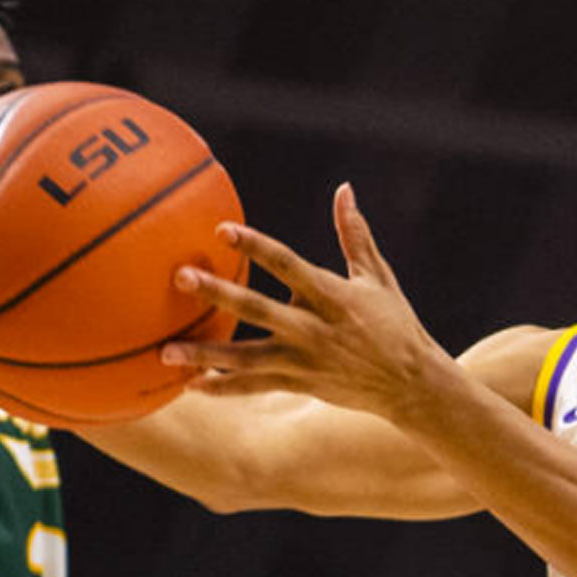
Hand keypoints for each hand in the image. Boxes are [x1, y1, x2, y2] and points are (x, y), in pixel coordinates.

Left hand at [160, 183, 451, 422]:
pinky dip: (221, 388)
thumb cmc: (395, 324)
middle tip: (180, 277)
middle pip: (258, 309)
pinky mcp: (297, 385)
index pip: (287, 265)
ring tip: (164, 352)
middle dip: (218, 293)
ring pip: (246, 358)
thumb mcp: (378, 277)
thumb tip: (344, 189)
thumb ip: (354, 234)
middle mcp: (314, 329)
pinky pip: (253, 388)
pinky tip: (188, 385)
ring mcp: (303, 361)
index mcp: (332, 296)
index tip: (222, 229)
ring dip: (205, 355)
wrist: (412, 385)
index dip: (255, 246)